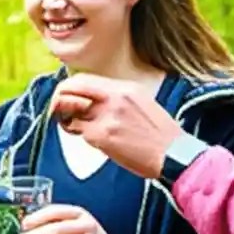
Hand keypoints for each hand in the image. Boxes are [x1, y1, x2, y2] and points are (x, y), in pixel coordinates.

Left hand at [51, 74, 184, 178]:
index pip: (83, 79)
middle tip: (60, 111)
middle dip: (60, 100)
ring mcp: (107, 116)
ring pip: (72, 114)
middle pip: (71, 90)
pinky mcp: (104, 136)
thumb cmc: (160, 133)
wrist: (173, 154)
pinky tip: (95, 141)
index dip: (69, 88)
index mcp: (124, 88)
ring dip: (70, 122)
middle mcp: (114, 98)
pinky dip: (83, 137)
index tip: (67, 97)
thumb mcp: (142, 102)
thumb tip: (93, 98)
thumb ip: (117, 97)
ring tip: (79, 129)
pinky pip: (81, 133)